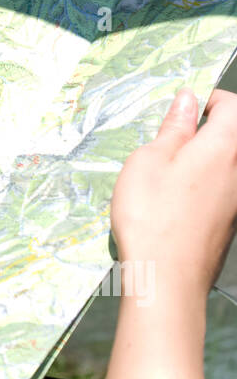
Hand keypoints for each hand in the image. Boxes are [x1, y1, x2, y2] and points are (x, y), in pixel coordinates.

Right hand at [111, 87, 236, 299]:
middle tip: (172, 140)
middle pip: (234, 136)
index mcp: (224, 146)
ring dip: (205, 159)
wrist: (167, 279)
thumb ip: (174, 127)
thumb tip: (187, 101)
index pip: (232, 106)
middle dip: (208, 129)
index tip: (185, 108)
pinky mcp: (231, 222)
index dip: (210, 99)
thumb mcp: (150, 160)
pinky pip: (224, 189)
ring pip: (228, 164)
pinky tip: (175, 201)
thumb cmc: (152, 216)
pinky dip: (206, 184)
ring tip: (168, 172)